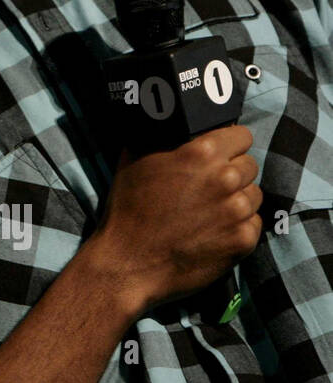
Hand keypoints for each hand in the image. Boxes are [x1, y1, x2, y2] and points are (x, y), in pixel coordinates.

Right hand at [86, 124, 262, 316]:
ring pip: (254, 194)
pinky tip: (213, 231)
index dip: (228, 143)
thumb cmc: (129, 209)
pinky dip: (238, 226)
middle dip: (232, 172)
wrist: (129, 262)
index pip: (241, 135)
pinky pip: (253, 224)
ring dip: (237, 199)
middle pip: (250, 165)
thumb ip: (160, 137)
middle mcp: (225, 178)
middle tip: (208, 186)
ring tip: (210, 210)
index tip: (218, 154)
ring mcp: (237, 212)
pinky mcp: (243, 241)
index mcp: (201, 153)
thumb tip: (168, 120)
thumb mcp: (134, 160)